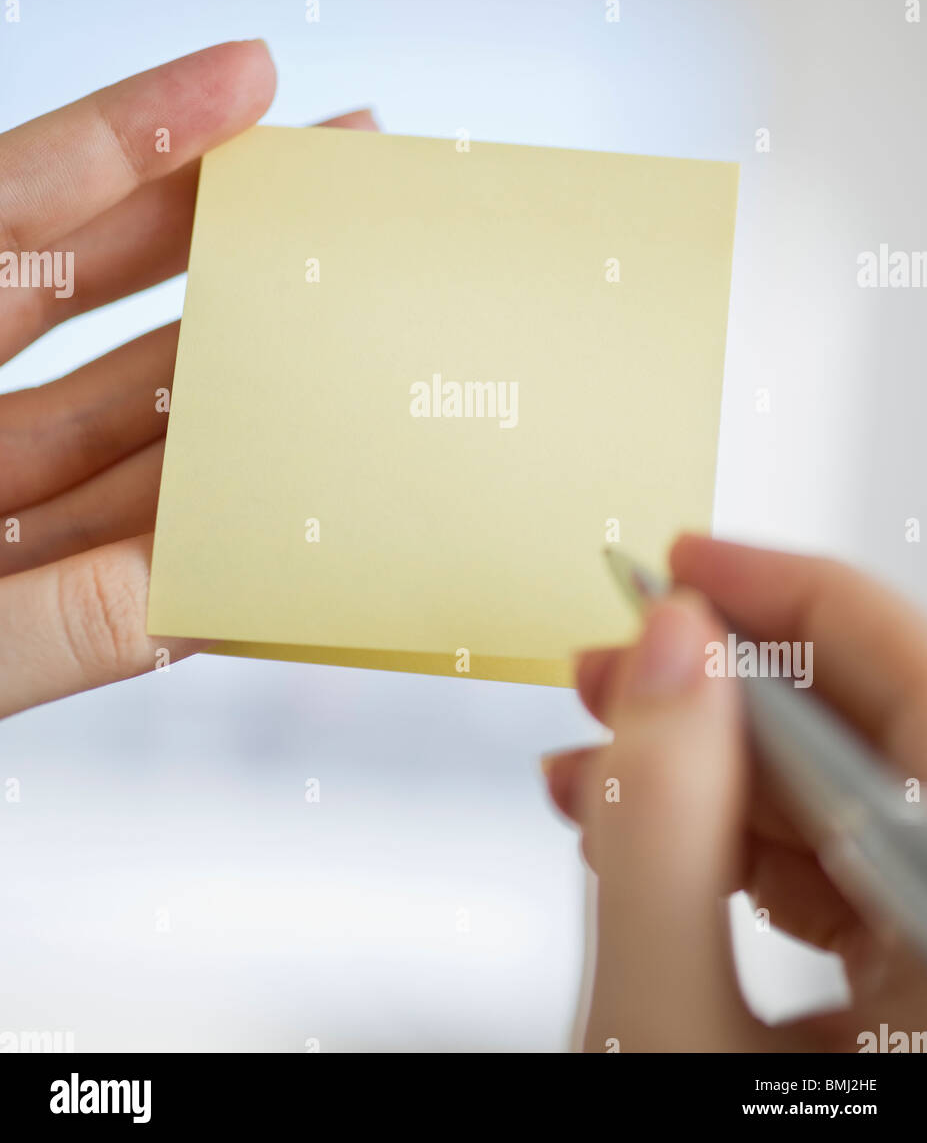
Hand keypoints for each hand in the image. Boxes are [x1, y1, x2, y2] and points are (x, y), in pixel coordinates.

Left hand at [0, 42, 374, 718]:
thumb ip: (42, 626)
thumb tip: (206, 593)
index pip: (6, 210)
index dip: (131, 132)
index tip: (250, 72)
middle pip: (68, 279)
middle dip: (205, 226)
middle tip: (325, 172)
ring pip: (99, 401)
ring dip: (217, 365)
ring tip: (329, 316)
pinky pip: (90, 517)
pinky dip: (176, 502)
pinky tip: (265, 473)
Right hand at [544, 535, 926, 1051]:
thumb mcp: (663, 1030)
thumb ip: (658, 832)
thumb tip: (667, 657)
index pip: (915, 683)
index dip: (794, 598)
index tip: (689, 565)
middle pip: (867, 740)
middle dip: (717, 690)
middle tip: (615, 665)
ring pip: (837, 810)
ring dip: (702, 769)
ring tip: (594, 757)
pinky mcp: (903, 998)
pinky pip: (827, 879)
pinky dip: (722, 846)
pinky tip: (634, 839)